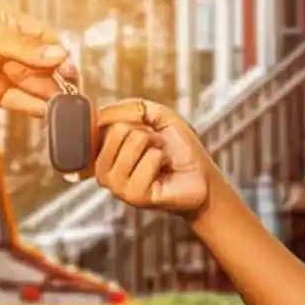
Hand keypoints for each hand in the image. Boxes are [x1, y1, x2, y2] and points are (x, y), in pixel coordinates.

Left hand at [0, 5, 72, 116]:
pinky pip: (23, 100)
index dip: (56, 51)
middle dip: (56, 74)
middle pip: (43, 61)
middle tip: (70, 87)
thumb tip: (61, 54)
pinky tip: (46, 110)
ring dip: (49, 92)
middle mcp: (10, 47)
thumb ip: (27, 49)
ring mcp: (4, 71)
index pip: (44, 36)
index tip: (67, 65)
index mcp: (8, 23)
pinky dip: (35, 106)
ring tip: (63, 103)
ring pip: (35, 82)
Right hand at [93, 98, 213, 219]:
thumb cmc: (178, 148)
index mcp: (102, 153)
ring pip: (135, 140)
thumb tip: (102, 115)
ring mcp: (117, 186)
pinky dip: (164, 158)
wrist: (201, 176)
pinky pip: (150, 158)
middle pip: (118, 129)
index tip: (145, 134)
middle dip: (146, 133)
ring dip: (156, 146)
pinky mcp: (134, 196)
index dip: (133, 120)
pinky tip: (164, 172)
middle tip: (155, 149)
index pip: (103, 120)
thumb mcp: (156, 116)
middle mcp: (103, 172)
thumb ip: (129, 108)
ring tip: (160, 160)